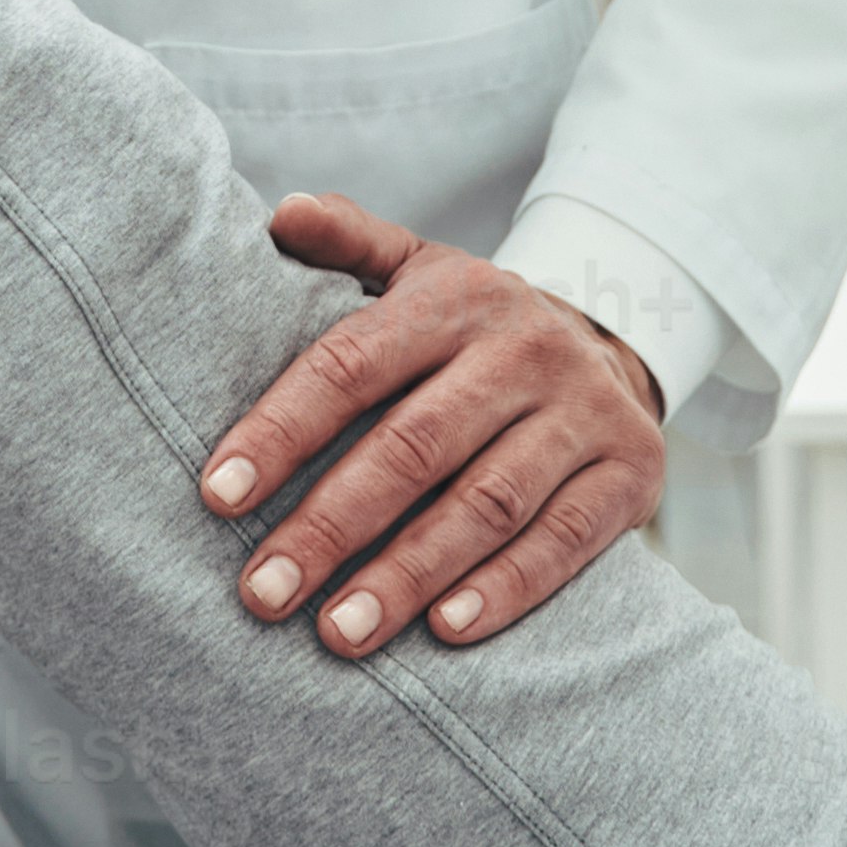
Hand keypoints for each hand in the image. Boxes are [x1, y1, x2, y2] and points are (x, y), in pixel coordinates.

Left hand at [198, 196, 664, 654]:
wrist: (613, 348)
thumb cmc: (474, 329)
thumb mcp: (417, 269)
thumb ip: (349, 242)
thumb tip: (283, 213)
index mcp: (455, 300)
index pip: (351, 364)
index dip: (281, 431)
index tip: (216, 495)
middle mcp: (524, 351)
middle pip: (414, 446)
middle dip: (331, 525)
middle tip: (262, 593)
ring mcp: (584, 413)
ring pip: (487, 503)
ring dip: (408, 573)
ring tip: (338, 632)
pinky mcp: (630, 473)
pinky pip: (564, 540)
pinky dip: (507, 588)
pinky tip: (445, 630)